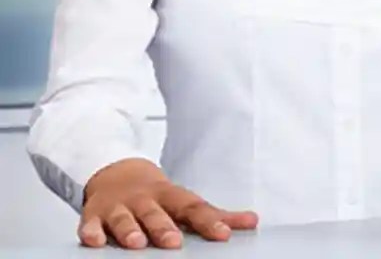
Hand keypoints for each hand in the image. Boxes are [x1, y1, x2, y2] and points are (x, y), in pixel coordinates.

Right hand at [79, 158, 257, 248]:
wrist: (117, 173)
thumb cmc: (157, 196)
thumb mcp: (184, 201)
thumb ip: (214, 214)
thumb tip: (252, 222)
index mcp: (171, 197)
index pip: (193, 208)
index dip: (209, 222)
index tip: (224, 235)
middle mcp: (145, 200)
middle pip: (156, 213)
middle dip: (164, 228)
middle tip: (174, 243)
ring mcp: (119, 207)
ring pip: (124, 219)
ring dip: (130, 230)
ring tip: (137, 244)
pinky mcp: (94, 215)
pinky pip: (90, 223)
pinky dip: (91, 231)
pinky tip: (95, 241)